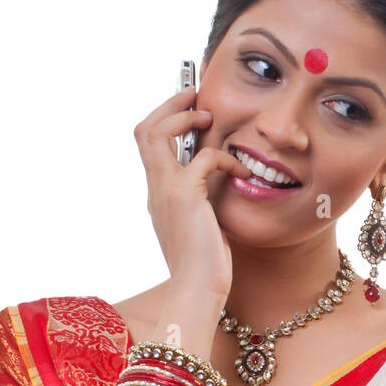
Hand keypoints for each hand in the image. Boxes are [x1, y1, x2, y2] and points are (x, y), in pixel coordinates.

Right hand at [133, 85, 251, 301]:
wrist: (199, 290)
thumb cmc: (206, 264)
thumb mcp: (202, 223)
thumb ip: (203, 198)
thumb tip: (220, 178)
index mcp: (158, 194)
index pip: (148, 144)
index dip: (165, 119)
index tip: (189, 107)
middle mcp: (155, 188)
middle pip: (144, 129)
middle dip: (168, 105)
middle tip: (194, 94)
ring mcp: (165, 191)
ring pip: (156, 133)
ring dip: (184, 116)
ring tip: (209, 116)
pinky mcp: (184, 196)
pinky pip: (204, 158)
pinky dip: (225, 157)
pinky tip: (242, 170)